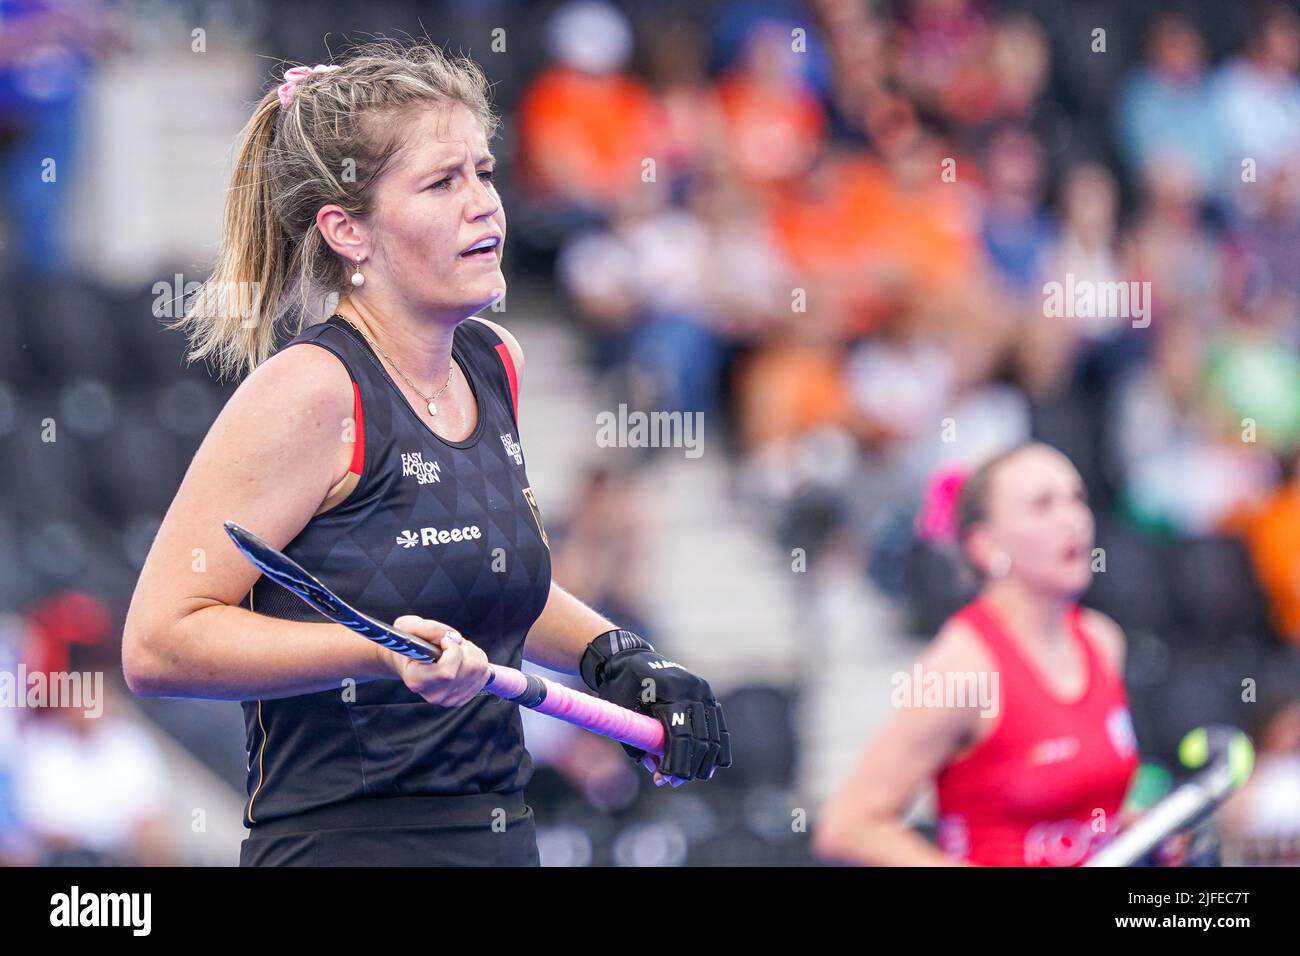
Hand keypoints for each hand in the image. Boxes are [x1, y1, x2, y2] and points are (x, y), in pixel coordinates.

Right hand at [387, 616, 490, 706]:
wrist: (409, 661)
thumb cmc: (408, 643)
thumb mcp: (407, 626)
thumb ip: (428, 628)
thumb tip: (453, 636)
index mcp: (416, 679)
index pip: (446, 672)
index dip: (453, 651)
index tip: (445, 640)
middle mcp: (433, 694)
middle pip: (468, 668)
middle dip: (464, 647)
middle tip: (450, 642)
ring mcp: (448, 699)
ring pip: (479, 670)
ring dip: (471, 652)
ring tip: (454, 650)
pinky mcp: (462, 698)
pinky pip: (483, 675)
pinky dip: (477, 661)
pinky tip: (461, 659)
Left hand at [580, 630, 731, 784]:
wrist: (629, 657)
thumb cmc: (620, 687)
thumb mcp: (622, 713)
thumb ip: (638, 744)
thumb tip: (657, 770)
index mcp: (668, 691)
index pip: (680, 736)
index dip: (676, 762)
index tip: (666, 780)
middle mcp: (691, 689)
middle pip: (700, 739)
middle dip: (688, 766)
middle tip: (673, 782)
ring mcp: (702, 689)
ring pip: (713, 735)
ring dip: (704, 761)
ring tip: (689, 776)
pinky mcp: (707, 693)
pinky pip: (718, 725)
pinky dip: (717, 746)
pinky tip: (712, 765)